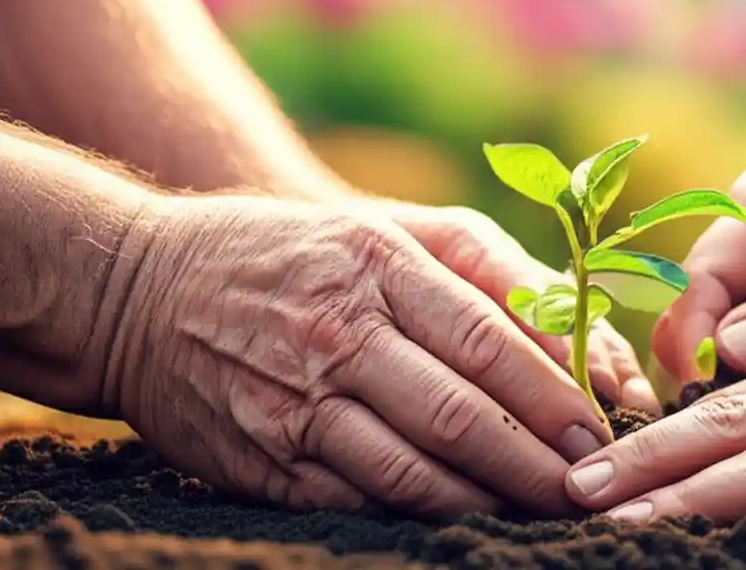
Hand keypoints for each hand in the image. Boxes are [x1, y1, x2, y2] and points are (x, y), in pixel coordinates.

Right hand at [96, 195, 613, 516]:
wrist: (142, 289)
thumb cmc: (295, 255)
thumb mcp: (389, 227)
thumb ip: (492, 269)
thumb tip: (584, 335)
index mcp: (377, 262)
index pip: (490, 340)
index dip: (556, 396)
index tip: (603, 430)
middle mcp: (336, 330)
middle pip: (460, 413)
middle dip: (538, 462)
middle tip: (588, 488)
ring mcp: (293, 400)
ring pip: (411, 471)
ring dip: (487, 501)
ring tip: (540, 513)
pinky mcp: (261, 458)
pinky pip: (356, 500)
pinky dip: (418, 517)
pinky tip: (462, 519)